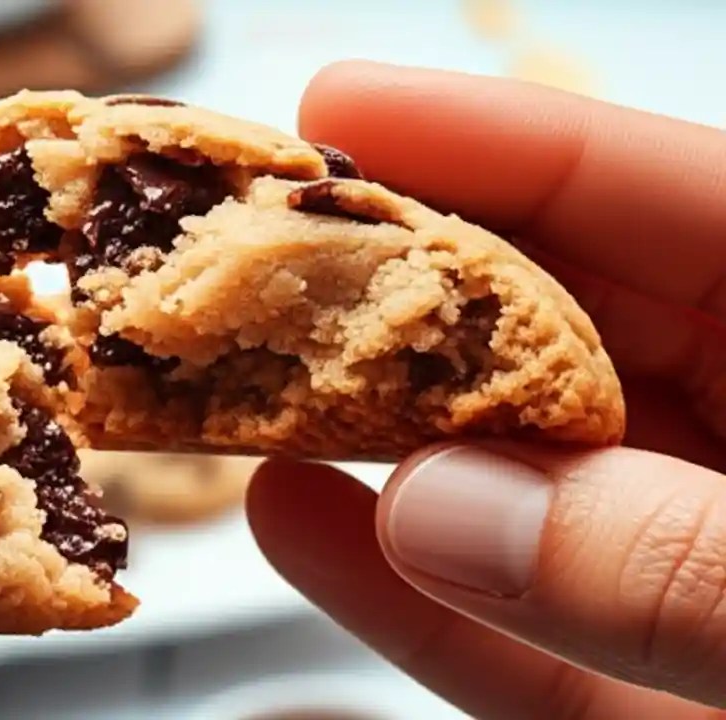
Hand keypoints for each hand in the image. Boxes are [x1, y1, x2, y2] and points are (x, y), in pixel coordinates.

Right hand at [250, 61, 725, 717]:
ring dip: (368, 440)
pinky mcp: (652, 699)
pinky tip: (293, 524)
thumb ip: (700, 568)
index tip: (340, 108)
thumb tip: (448, 507)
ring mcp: (701, 575)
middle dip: (396, 290)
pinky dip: (399, 590)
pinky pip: (510, 636)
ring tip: (236, 381)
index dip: (497, 143)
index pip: (670, 204)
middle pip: (558, 333)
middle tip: (252, 256)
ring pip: (513, 486)